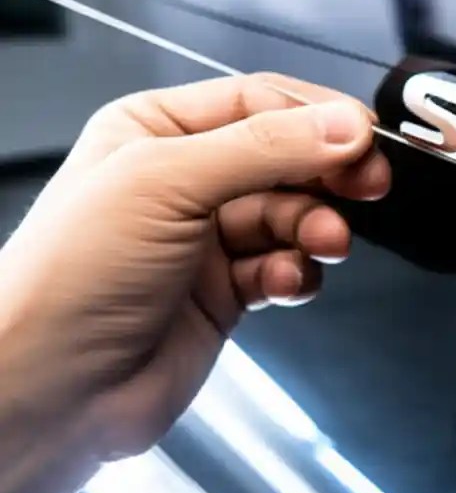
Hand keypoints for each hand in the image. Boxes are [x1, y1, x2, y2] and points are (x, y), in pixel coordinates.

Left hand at [0, 73, 387, 492]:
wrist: (50, 390)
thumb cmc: (68, 278)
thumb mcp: (167, 182)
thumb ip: (266, 148)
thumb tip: (345, 126)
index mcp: (155, 130)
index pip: (260, 102)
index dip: (319, 117)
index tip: (366, 138)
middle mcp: (183, 180)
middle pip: (289, 158)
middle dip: (330, 175)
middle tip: (368, 187)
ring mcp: (206, 239)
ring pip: (294, 215)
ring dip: (316, 229)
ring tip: (323, 243)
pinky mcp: (226, 293)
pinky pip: (286, 268)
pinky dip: (297, 273)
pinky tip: (285, 282)